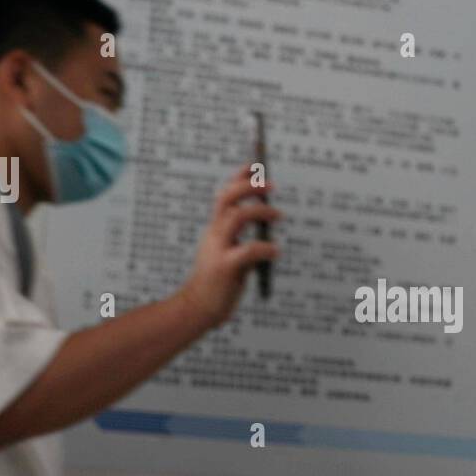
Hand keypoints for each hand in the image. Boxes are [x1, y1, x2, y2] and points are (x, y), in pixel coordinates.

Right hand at [180, 164, 280, 328]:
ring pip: (237, 217)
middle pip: (227, 197)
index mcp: (214, 230)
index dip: (239, 177)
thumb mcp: (227, 254)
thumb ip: (241, 239)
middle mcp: (214, 235)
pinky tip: (276, 252)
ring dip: (261, 211)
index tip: (255, 166)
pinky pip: (249, 250)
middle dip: (249, 186)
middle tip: (271, 186)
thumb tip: (266, 223)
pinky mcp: (225, 268)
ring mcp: (218, 250)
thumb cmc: (216, 283)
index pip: (224, 195)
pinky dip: (267, 248)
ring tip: (278, 215)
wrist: (196, 309)